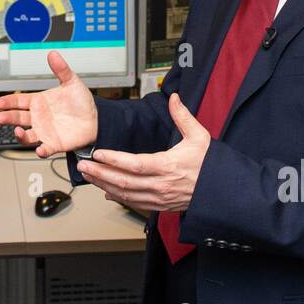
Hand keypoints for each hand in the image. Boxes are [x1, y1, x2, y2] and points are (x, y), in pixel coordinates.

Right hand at [0, 51, 96, 157]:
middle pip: (18, 118)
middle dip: (8, 118)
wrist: (96, 119)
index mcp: (39, 102)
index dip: (9, 101)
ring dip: (20, 135)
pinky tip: (40, 149)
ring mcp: (44, 132)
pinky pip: (44, 149)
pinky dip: (41, 151)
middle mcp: (38, 118)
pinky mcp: (54, 144)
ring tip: (19, 132)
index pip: (19, 100)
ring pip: (26, 135)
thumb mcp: (72, 82)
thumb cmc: (81, 102)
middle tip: (0, 116)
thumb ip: (61, 69)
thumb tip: (53, 54)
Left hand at [75, 94, 209, 211]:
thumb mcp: (199, 136)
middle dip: (100, 173)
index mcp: (168, 166)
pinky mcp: (160, 206)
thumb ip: (183, 116)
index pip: (135, 164)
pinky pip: (134, 203)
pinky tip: (106, 190)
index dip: (114, 160)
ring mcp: (159, 198)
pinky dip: (118, 197)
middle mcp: (161, 185)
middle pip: (124, 181)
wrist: (220, 191)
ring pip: (125, 194)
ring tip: (89, 176)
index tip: (98, 154)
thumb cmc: (210, 165)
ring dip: (104, 185)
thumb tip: (174, 98)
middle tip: (83, 165)